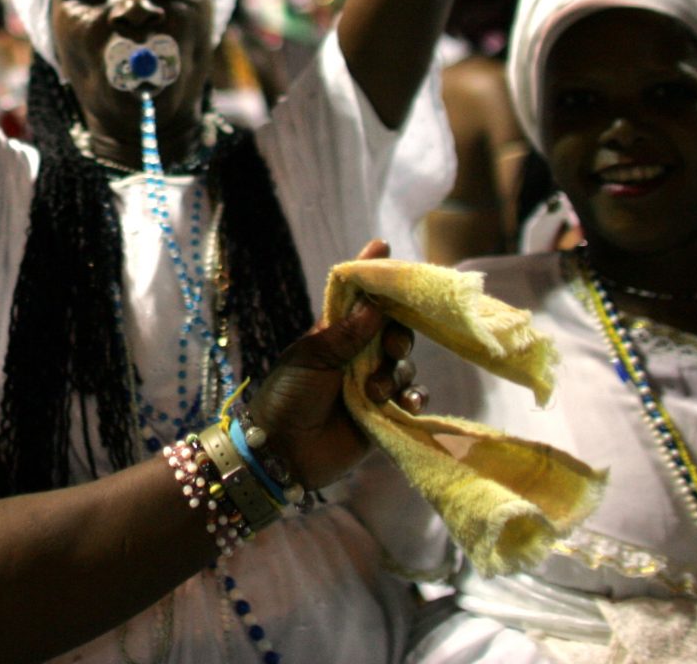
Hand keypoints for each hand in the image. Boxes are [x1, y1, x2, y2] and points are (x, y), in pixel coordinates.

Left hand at [246, 240, 423, 488]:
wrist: (282, 451)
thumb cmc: (288, 397)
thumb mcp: (312, 359)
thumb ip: (346, 333)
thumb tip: (376, 303)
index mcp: (334, 334)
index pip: (357, 298)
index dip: (372, 274)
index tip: (383, 245)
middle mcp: (357, 354)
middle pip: (393, 329)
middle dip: (399, 332)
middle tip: (392, 346)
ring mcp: (372, 383)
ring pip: (404, 363)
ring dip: (397, 372)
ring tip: (376, 391)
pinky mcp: (384, 414)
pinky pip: (410, 397)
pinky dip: (413, 396)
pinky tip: (407, 402)